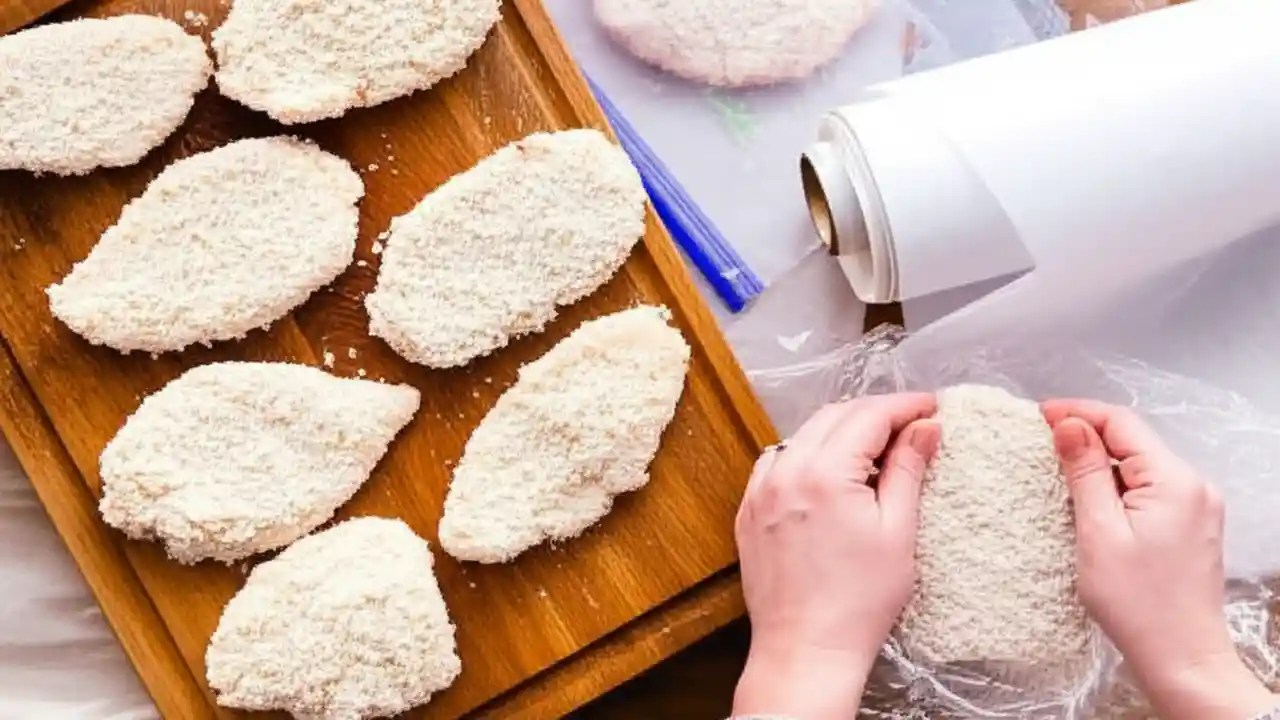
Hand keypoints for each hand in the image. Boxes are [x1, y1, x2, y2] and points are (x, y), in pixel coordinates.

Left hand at [732, 393, 939, 719]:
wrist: (806, 649)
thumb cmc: (857, 603)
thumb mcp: (898, 532)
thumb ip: (909, 470)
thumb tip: (925, 427)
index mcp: (825, 474)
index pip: (869, 415)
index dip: (905, 405)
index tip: (931, 407)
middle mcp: (785, 472)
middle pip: (834, 416)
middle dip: (876, 414)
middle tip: (912, 426)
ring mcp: (760, 491)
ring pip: (803, 435)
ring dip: (840, 431)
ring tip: (876, 451)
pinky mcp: (749, 511)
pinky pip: (778, 461)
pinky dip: (807, 454)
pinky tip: (831, 473)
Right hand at [1044, 399, 1276, 719]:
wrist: (1182, 658)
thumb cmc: (1138, 604)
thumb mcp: (1098, 532)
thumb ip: (1085, 472)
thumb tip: (1069, 425)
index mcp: (1175, 481)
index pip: (1122, 423)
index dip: (1078, 412)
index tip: (1039, 415)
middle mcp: (1194, 486)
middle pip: (1133, 441)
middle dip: (1086, 436)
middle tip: (1040, 441)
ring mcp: (1196, 506)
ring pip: (1139, 466)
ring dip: (1100, 463)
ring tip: (1057, 470)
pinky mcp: (1190, 525)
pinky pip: (1149, 489)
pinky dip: (1116, 487)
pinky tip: (1088, 500)